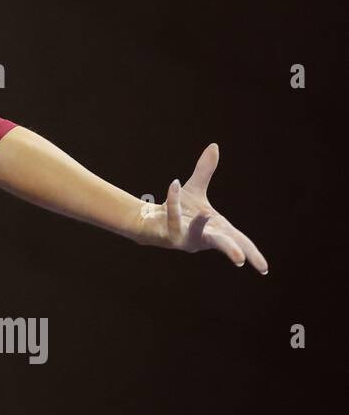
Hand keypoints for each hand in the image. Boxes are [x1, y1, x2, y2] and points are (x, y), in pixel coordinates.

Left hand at [139, 143, 268, 273]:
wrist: (148, 218)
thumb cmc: (179, 210)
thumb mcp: (195, 190)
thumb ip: (205, 171)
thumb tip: (214, 146)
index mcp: (217, 230)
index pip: (238, 242)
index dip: (252, 254)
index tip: (264, 268)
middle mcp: (202, 238)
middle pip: (221, 244)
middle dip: (231, 251)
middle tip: (241, 260)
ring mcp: (184, 238)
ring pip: (193, 233)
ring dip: (200, 224)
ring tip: (206, 212)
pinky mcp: (166, 234)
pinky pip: (172, 214)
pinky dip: (173, 198)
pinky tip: (174, 183)